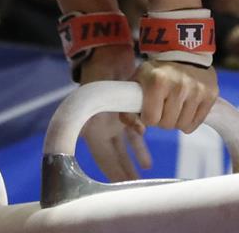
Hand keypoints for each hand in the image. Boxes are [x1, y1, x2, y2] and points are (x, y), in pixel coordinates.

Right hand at [76, 45, 152, 180]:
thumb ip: (122, 112)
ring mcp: (111, 121)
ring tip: (143, 175)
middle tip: (138, 188)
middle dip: (125, 173)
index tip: (125, 188)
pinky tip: (147, 160)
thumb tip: (141, 130)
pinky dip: (139, 145)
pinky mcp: (122, 112)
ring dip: (132, 162)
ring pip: (123, 149)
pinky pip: (131, 135)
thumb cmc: (101, 71)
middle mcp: (99, 128)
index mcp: (91, 127)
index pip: (103, 159)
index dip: (114, 174)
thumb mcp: (103, 92)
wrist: (105, 49)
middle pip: (114, 158)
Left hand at [135, 59, 216, 134]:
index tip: (150, 107)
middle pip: (167, 124)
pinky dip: (189, 120)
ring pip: (182, 125)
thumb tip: (141, 131)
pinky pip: (196, 122)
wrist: (183, 52)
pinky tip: (186, 107)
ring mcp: (197, 90)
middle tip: (162, 106)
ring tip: (174, 105)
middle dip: (162, 119)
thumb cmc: (156, 72)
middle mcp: (179, 85)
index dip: (148, 116)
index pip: (151, 119)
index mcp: (157, 81)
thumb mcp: (137, 83)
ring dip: (176, 120)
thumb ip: (128, 110)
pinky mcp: (210, 94)